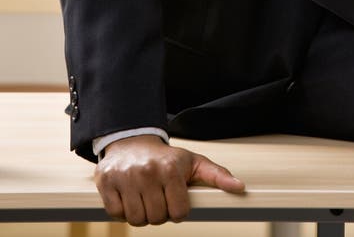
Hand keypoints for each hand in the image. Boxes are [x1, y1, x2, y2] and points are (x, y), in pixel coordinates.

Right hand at [95, 134, 245, 224]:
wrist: (132, 141)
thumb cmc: (166, 157)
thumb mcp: (193, 163)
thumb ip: (217, 175)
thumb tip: (240, 187)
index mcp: (171, 168)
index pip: (178, 213)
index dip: (177, 211)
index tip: (174, 199)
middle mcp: (147, 171)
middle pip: (156, 219)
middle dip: (159, 213)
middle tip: (157, 197)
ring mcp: (125, 176)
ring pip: (136, 220)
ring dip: (140, 214)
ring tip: (144, 196)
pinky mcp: (105, 180)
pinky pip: (115, 214)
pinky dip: (121, 210)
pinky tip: (128, 195)